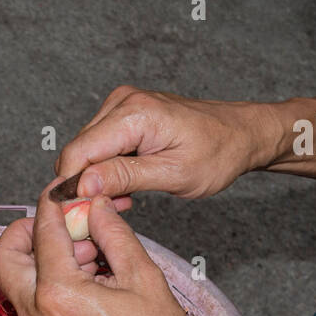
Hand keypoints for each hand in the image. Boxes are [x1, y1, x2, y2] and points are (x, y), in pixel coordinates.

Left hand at [0, 186, 221, 315]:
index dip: (56, 201)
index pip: (42, 229)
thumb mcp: (143, 277)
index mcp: (58, 292)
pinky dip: (49, 277)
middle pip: (5, 255)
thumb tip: (95, 206)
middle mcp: (36, 313)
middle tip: (63, 221)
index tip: (69, 190)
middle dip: (28, 230)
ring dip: (40, 254)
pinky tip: (90, 274)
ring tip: (89, 249)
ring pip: (15, 278)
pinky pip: (32, 298)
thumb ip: (113, 234)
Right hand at [57, 87, 283, 200]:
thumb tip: (81, 185)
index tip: (84, 214)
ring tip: (129, 195)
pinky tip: (130, 180)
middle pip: (78, 152)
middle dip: (88, 184)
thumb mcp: (173, 174)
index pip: (77, 153)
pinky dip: (107, 166)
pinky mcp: (124, 111)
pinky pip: (100, 144)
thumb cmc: (219, 153)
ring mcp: (122, 103)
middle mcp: (122, 101)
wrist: (242, 133)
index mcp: (134, 113)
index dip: (73, 187)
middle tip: (118, 206)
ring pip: (86, 150)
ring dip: (98, 177)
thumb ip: (124, 177)